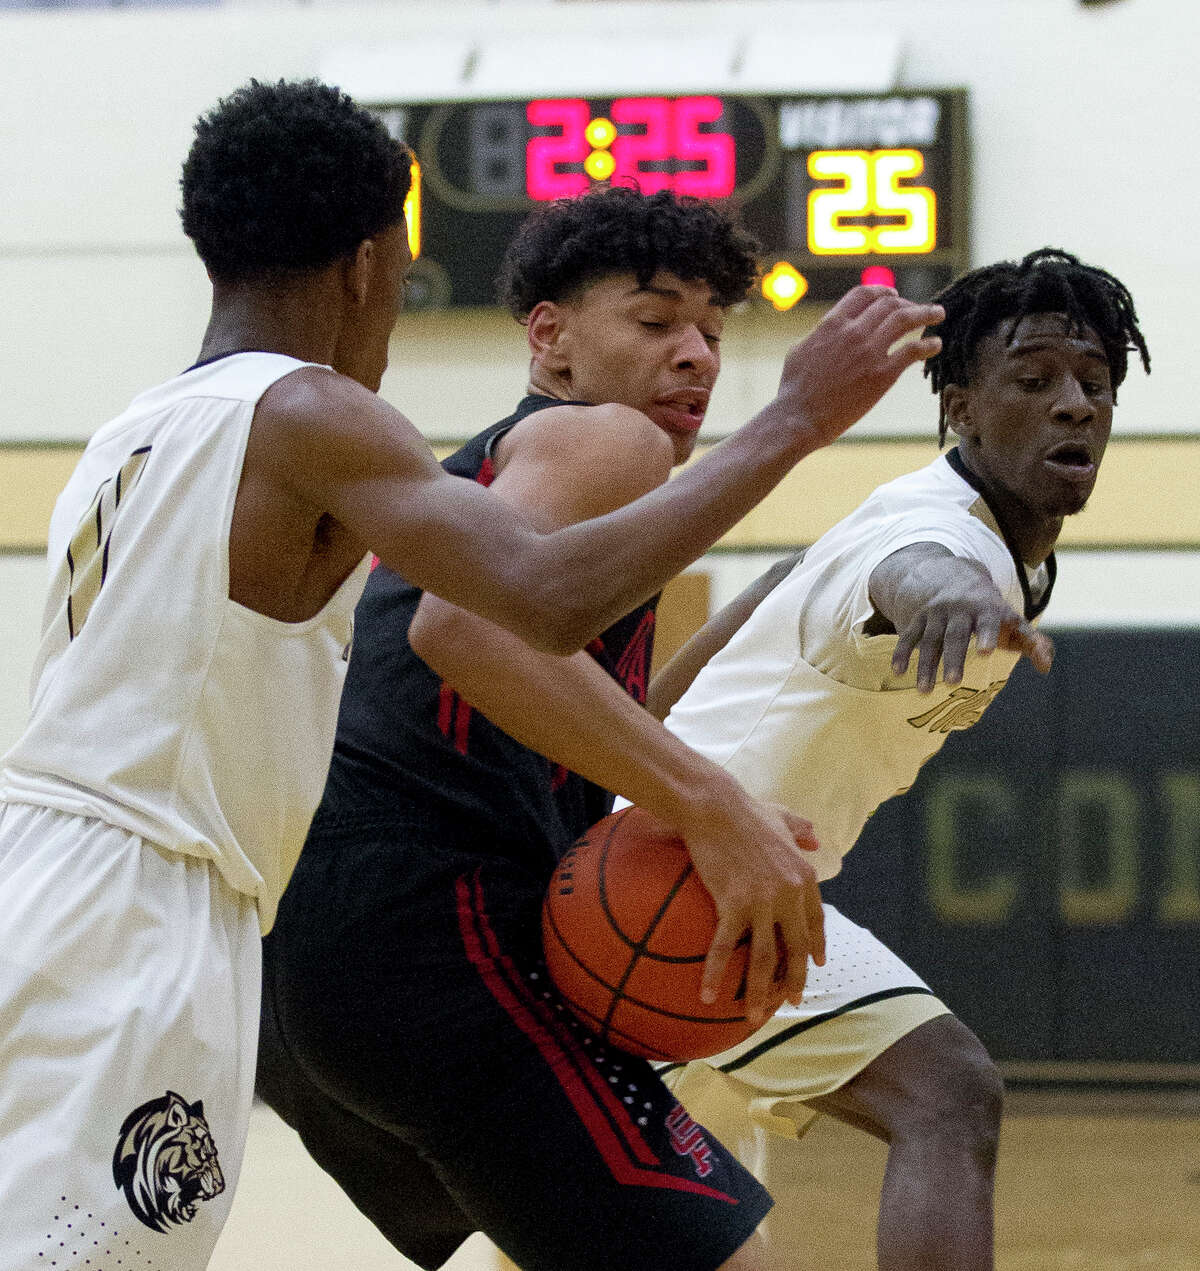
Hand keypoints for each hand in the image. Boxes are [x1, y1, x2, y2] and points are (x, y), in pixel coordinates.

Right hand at [669, 791, 826, 1025]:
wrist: (716, 807)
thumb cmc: (747, 810)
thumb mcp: (783, 816)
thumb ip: (802, 831)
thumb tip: (816, 840)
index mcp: (804, 877)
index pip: (815, 922)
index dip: (815, 946)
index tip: (815, 965)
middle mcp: (789, 895)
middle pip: (793, 949)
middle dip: (792, 981)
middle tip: (789, 1003)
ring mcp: (762, 902)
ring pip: (763, 959)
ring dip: (759, 992)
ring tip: (753, 1017)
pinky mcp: (733, 904)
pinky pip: (723, 947)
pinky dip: (715, 974)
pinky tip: (708, 995)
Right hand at [773, 287, 944, 450]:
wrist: (799, 418)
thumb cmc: (794, 389)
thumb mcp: (800, 349)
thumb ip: (820, 335)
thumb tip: (829, 330)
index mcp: (832, 323)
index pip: (864, 294)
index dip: (883, 292)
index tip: (894, 296)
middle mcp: (853, 332)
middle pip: (889, 304)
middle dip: (908, 303)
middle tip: (919, 309)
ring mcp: (870, 352)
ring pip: (906, 320)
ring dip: (926, 313)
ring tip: (938, 314)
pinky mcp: (882, 375)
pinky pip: (913, 351)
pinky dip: (928, 345)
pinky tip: (936, 345)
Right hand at [891, 557, 1054, 691]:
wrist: (946, 574)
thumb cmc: (986, 608)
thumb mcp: (1008, 618)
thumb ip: (1030, 641)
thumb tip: (1045, 667)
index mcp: (986, 607)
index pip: (988, 620)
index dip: (987, 634)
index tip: (985, 652)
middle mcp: (959, 609)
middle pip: (955, 635)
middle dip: (953, 658)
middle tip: (953, 682)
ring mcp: (935, 613)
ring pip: (930, 640)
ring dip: (926, 665)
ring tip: (925, 691)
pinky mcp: (916, 619)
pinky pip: (907, 636)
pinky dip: (901, 653)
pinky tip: (898, 672)